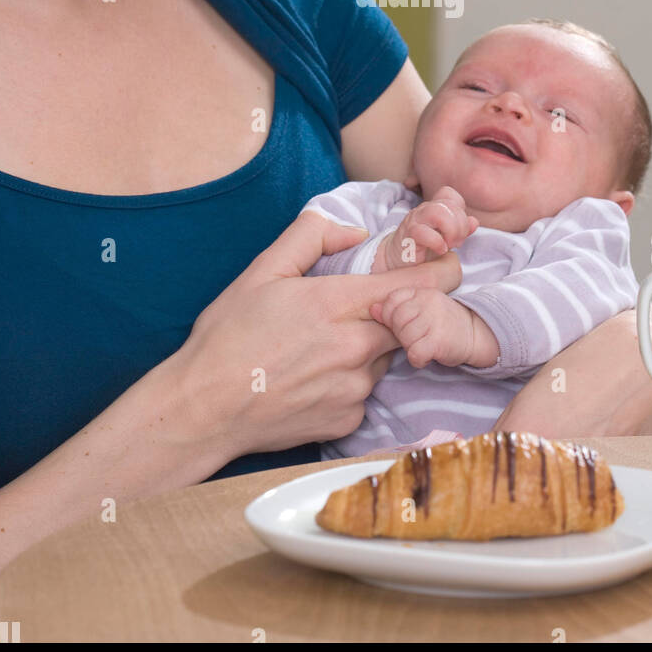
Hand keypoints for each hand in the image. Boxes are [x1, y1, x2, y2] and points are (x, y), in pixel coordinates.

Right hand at [171, 213, 463, 462]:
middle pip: (409, 321)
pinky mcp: (348, 420)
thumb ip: (312, 236)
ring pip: (386, 357)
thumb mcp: (262, 270)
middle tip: (357, 309)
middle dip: (398, 311)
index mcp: (338, 303)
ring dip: (370, 347)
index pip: (418, 285)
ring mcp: (355, 388)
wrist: (203, 409)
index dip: (441, 273)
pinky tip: (314, 378)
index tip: (449, 265)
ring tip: (321, 347)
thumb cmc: (227, 336)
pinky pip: (366, 391)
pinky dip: (351, 381)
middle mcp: (356, 347)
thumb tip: (355, 231)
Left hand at [371, 286, 497, 368]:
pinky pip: (415, 353)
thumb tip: (372, 309)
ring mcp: (434, 320)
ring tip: (423, 345)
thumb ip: (395, 308)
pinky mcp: (439, 340)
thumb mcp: (421, 310)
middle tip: (415, 338)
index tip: (403, 325)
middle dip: (401, 334)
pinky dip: (418, 360)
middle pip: (396, 320)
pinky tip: (426, 356)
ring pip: (404, 338)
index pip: (391, 301)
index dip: (391, 317)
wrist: (476, 334)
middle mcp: (428, 302)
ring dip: (411, 347)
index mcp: (422, 292)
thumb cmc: (443, 323)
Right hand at [377, 185, 478, 270]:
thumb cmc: (423, 249)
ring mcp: (414, 221)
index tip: (459, 229)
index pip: (449, 194)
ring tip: (448, 244)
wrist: (399, 263)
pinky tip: (440, 251)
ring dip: (450, 231)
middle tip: (456, 242)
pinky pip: (424, 232)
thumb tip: (474, 222)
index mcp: (433, 208)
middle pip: (449, 204)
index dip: (459, 210)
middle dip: (460, 225)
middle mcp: (424, 210)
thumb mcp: (446, 238)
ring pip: (438, 212)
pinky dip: (438, 243)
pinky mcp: (408, 235)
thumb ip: (461, 229)